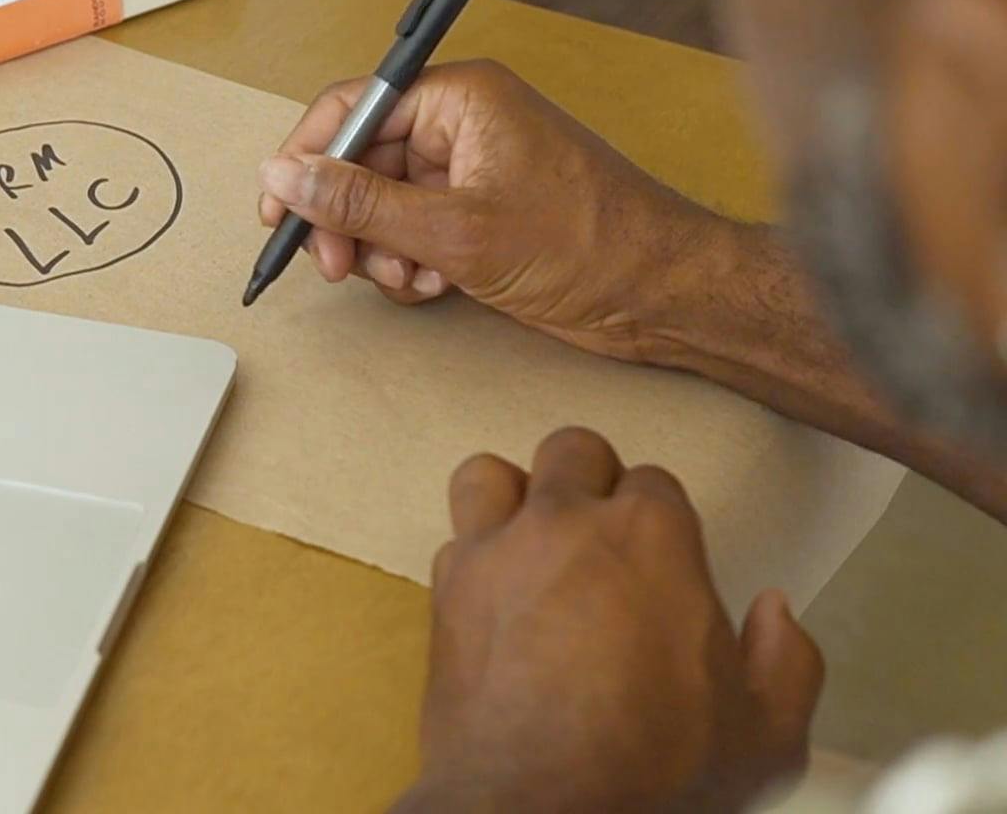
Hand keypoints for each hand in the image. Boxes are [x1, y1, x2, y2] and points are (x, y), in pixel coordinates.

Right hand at [256, 60, 715, 360]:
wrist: (662, 295)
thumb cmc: (590, 243)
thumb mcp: (455, 230)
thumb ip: (359, 205)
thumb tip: (286, 177)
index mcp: (461, 98)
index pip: (353, 109)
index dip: (307, 159)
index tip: (279, 210)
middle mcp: (462, 126)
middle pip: (361, 163)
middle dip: (347, 220)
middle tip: (340, 265)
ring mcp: (471, 172)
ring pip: (382, 205)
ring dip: (381, 250)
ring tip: (411, 277)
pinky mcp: (480, 215)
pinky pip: (412, 232)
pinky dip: (410, 264)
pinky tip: (437, 284)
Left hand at [394, 428, 822, 812]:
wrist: (540, 811)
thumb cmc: (657, 774)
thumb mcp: (765, 736)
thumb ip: (787, 663)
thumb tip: (774, 610)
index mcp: (651, 533)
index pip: (656, 482)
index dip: (666, 523)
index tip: (668, 565)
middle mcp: (563, 522)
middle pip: (572, 451)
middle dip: (591, 481)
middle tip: (603, 537)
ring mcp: (493, 552)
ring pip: (489, 476)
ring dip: (513, 498)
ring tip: (534, 543)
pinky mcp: (442, 595)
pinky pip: (452, 543)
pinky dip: (474, 559)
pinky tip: (498, 599)